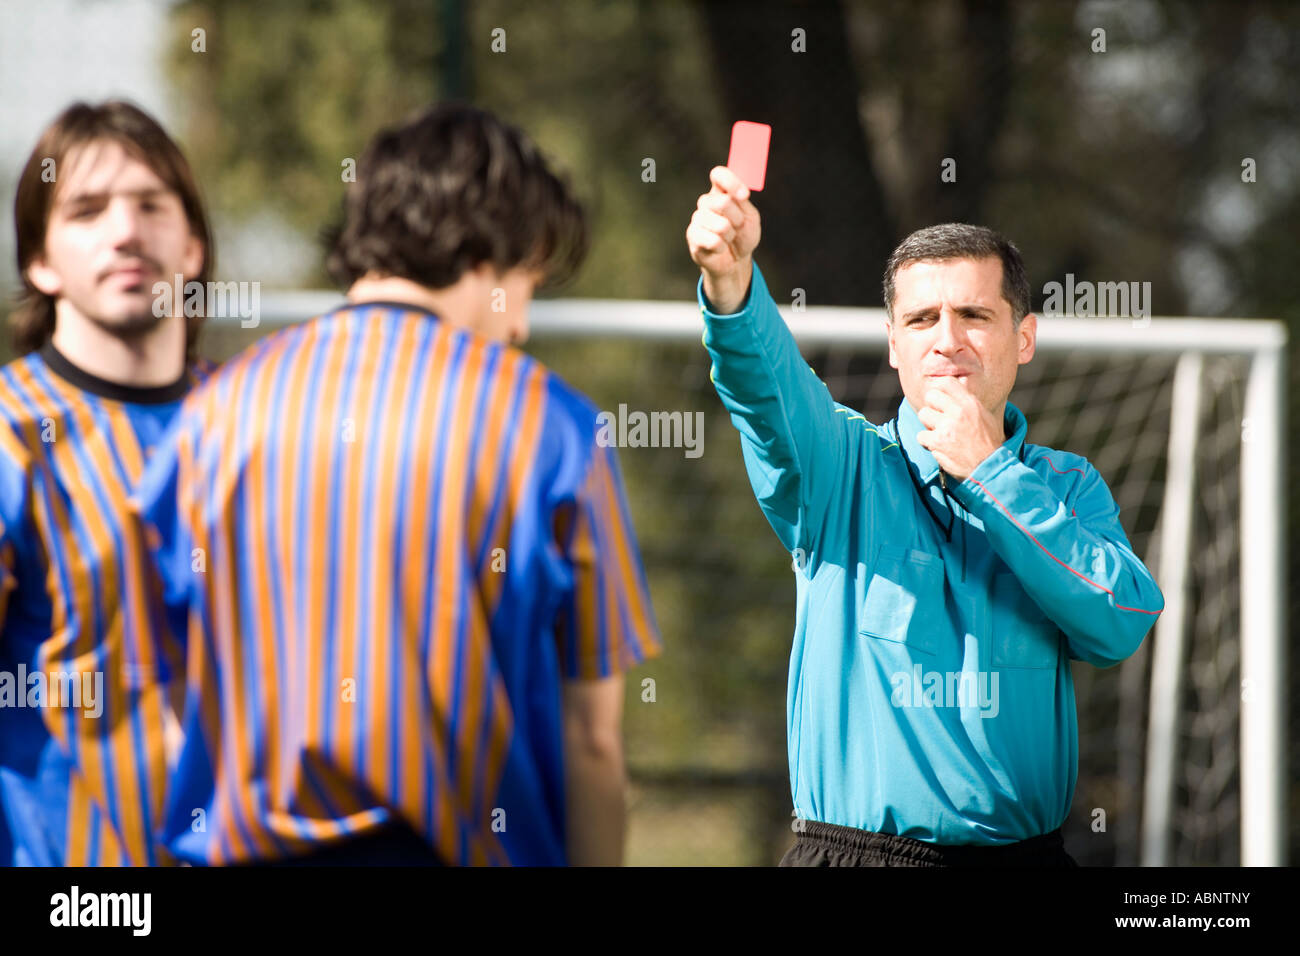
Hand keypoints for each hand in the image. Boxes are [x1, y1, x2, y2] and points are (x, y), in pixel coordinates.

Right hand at [686, 166, 761, 312]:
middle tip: (737, 227)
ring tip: (728, 238)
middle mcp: (706, 203)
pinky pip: (714, 241)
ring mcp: (697, 219)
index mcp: (720, 192)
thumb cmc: (742, 236)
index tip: (744, 196)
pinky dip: (722, 247)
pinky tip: (720, 248)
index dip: (731, 182)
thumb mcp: (750, 217)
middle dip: (737, 218)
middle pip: (723, 201)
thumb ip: (744, 202)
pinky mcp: (693, 236)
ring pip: (720, 224)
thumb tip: (741, 193)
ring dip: (730, 235)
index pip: (718, 174)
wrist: (735, 261)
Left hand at [915, 378, 1003, 481]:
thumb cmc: (988, 443)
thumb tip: (952, 392)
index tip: (938, 399)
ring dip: (928, 425)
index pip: (946, 382)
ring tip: (940, 434)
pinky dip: (927, 443)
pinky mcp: (938, 442)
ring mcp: (947, 426)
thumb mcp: (984, 416)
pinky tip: (938, 447)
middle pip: (930, 396)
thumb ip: (967, 404)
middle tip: (938, 418)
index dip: (938, 389)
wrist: (990, 466)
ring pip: (923, 415)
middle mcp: (959, 411)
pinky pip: (921, 436)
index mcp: (971, 403)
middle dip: (931, 407)